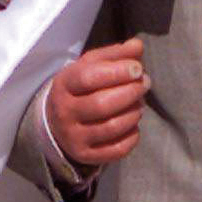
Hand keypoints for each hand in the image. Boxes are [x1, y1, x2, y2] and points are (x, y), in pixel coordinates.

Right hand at [46, 38, 147, 167]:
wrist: (56, 122)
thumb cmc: (81, 88)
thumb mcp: (90, 66)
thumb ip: (115, 55)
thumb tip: (137, 46)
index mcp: (63, 85)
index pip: (89, 78)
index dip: (117, 72)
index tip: (137, 68)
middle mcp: (64, 112)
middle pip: (102, 104)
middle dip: (130, 92)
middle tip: (145, 83)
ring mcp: (73, 136)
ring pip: (111, 127)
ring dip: (134, 113)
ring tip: (140, 103)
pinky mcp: (85, 155)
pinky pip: (116, 149)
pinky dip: (132, 136)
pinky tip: (134, 124)